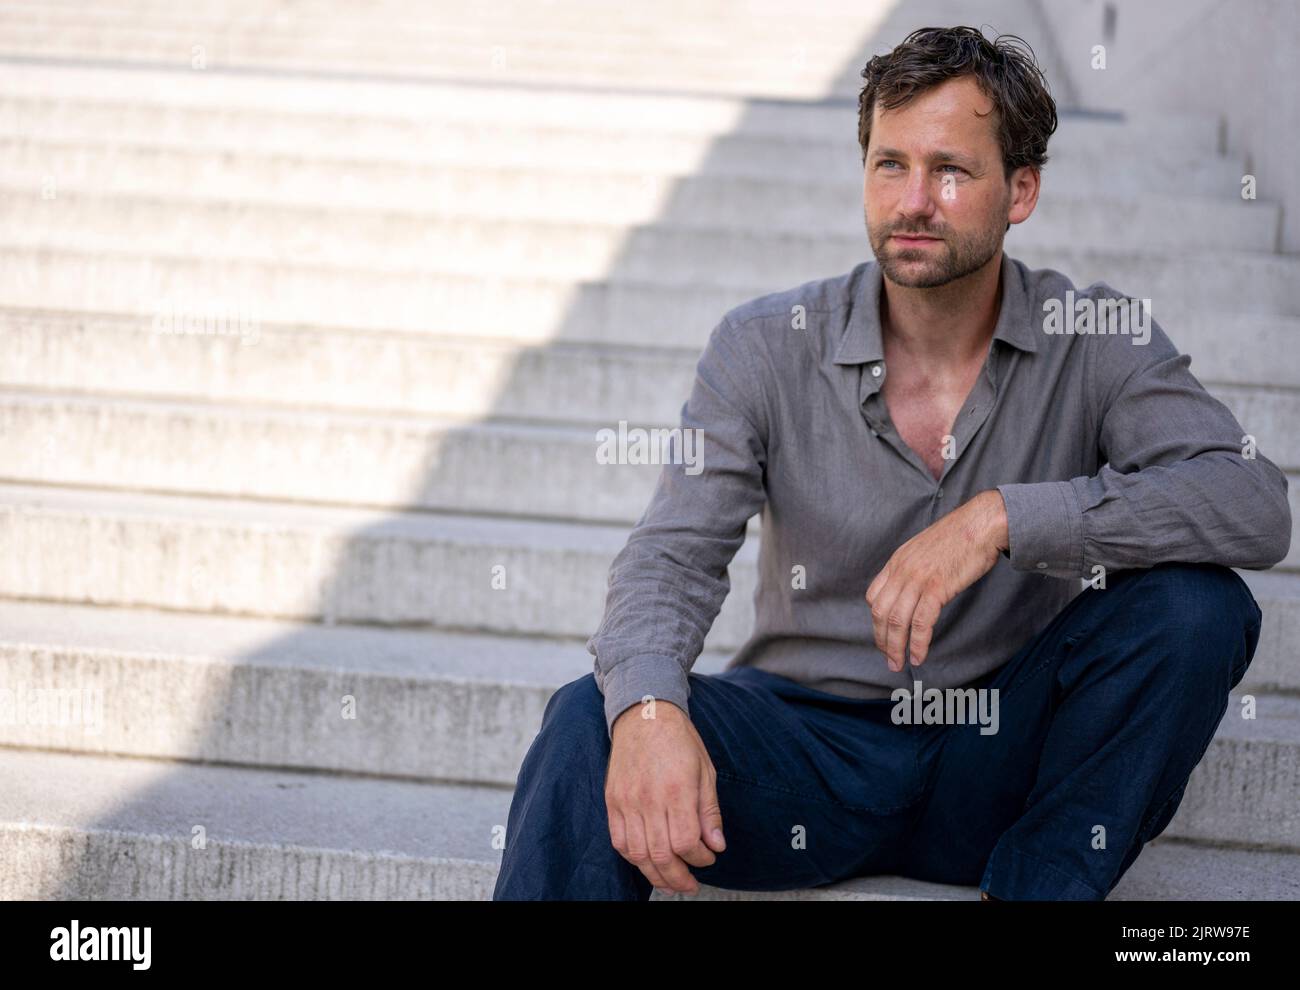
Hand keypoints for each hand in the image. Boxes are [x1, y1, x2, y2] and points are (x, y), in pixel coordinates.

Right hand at [606, 699, 726, 895]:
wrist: (644, 715)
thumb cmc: (678, 739)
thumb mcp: (705, 771)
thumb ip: (709, 811)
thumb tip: (716, 844)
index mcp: (676, 790)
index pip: (686, 842)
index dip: (700, 858)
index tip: (708, 856)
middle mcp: (648, 799)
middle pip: (661, 855)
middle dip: (679, 877)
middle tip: (690, 884)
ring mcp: (627, 801)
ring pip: (638, 854)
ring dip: (655, 875)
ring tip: (670, 880)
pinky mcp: (612, 801)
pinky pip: (619, 841)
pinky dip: (633, 857)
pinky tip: (647, 861)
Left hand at [865, 489, 1008, 670]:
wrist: (980, 524)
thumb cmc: (960, 536)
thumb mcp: (925, 550)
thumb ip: (914, 568)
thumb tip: (915, 589)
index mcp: (897, 561)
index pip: (874, 596)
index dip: (877, 620)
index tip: (884, 635)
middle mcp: (902, 570)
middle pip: (880, 612)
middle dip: (882, 639)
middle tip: (889, 658)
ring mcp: (918, 579)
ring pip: (897, 620)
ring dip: (896, 647)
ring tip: (899, 664)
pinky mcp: (937, 587)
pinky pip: (921, 622)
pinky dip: (918, 643)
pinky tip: (919, 656)